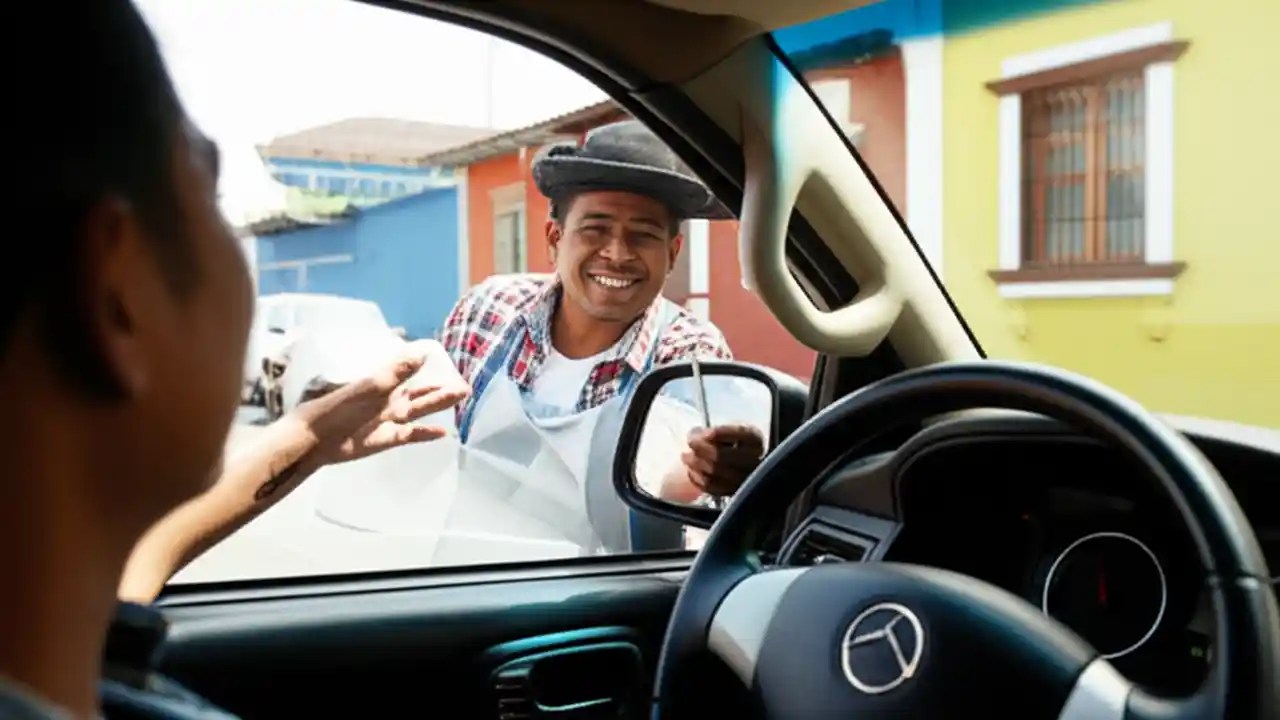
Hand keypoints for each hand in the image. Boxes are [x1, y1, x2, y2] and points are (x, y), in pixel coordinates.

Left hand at [290, 350, 469, 467]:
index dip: (430, 369)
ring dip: (439, 405)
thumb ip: (399, 371)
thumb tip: (424, 352)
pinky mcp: (388, 439)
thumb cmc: (341, 406)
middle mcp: (390, 400)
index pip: (413, 373)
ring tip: (460, 399)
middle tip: (466, 387)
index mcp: (385, 384)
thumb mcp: (373, 386)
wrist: (318, 437)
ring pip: (420, 411)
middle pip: (421, 394)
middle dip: (442, 390)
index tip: (450, 364)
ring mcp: (390, 420)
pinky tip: (443, 433)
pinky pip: (411, 435)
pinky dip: (426, 434)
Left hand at [680, 424, 765, 496]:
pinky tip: (692, 470)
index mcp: (755, 440)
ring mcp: (743, 480)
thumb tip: (695, 436)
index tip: (702, 432)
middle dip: (700, 448)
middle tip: (690, 442)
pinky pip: (710, 487)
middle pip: (721, 455)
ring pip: (714, 472)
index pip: (738, 434)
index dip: (717, 433)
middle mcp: (754, 461)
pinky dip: (697, 478)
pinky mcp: (732, 492)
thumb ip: (714, 431)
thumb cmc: (731, 443)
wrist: (739, 464)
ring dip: (695, 463)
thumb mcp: (729, 431)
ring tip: (686, 456)